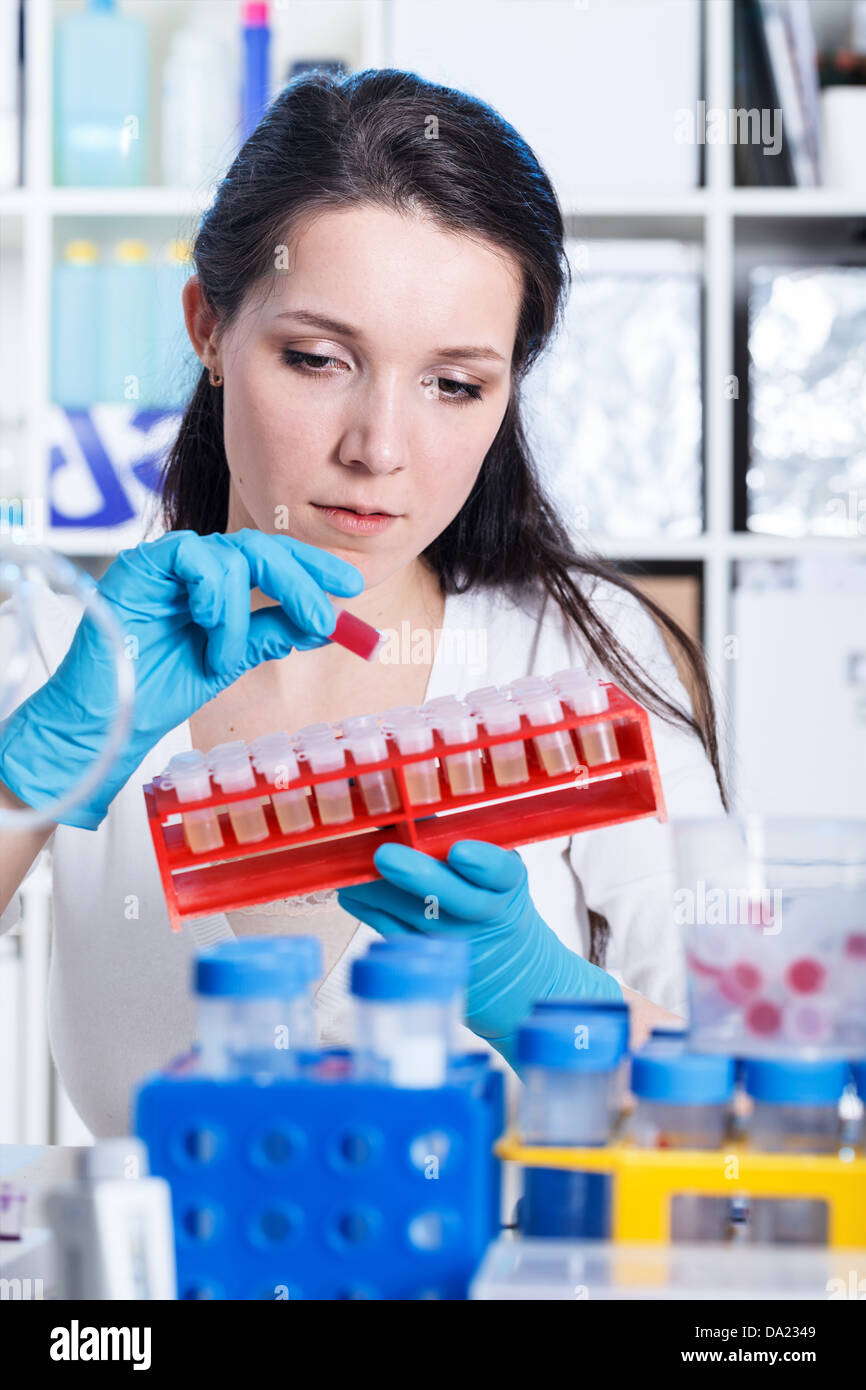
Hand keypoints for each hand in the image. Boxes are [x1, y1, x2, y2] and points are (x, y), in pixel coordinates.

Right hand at [0, 528, 363, 828]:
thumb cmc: (155, 688)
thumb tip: (327, 622)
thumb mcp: (231, 659)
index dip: (315, 568)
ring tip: (221, 655)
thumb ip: (273, 633)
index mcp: (218, 583)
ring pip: (231, 556)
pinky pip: (192, 556)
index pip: (275, 560)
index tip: (352, 587)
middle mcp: (196, 566)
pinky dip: (211, 592)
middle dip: (301, 581)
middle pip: (261, 548)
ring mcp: (167, 563)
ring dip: (238, 613)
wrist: (107, 718)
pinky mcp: (140, 564)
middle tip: (325, 617)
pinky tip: (205, 622)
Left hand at [337, 838, 622, 1069]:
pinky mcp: (432, 963)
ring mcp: (458, 944)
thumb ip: (461, 845)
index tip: (459, 851)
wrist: (515, 973)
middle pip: (456, 899)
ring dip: (378, 891)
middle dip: (418, 876)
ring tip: (351, 867)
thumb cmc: (495, 904)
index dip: (482, 863)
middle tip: (384, 856)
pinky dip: (371, 911)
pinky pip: (397, 935)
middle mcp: (486, 916)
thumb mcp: (499, 875)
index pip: (502, 872)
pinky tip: (351, 893)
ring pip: (417, 918)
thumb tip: (409, 811)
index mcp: (508, 886)